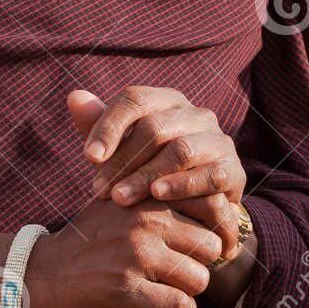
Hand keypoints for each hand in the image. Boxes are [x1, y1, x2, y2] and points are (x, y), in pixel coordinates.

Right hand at [25, 194, 222, 307]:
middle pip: (211, 246)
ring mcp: (138, 257)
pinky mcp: (129, 292)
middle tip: (181, 272)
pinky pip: (181, 306)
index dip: (221, 229)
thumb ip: (158, 200)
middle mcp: (146, 222)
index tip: (215, 246)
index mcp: (146, 196)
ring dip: (188, 290)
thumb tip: (215, 206)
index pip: (211, 205)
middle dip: (201, 263)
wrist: (39, 273)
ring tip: (166, 289)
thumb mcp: (118, 204)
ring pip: (200, 279)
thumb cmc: (86, 241)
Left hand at [67, 86, 246, 260]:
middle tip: (98, 189)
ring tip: (120, 197)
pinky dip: (182, 185)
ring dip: (146, 175)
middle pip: (155, 126)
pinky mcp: (234, 170)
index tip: (88, 156)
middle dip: (122, 160)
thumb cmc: (149, 173)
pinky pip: (210, 174)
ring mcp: (218, 141)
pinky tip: (157, 196)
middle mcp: (196, 114)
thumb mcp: (121, 151)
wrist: (196, 210)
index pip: (136, 98)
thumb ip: (99, 126)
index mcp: (168, 101)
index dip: (109, 125)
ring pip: (181, 149)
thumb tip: (74, 96)